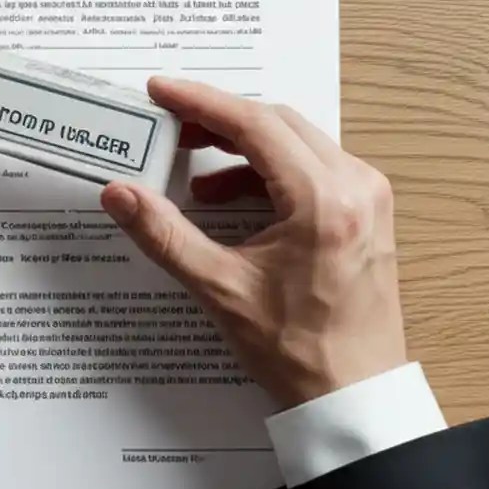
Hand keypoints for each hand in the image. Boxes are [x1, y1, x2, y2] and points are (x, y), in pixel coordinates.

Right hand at [101, 77, 404, 407]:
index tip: (161, 92)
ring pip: (297, 143)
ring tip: (198, 181)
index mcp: (324, 201)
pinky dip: (270, 172)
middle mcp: (356, 187)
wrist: (353, 397)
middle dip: (219, 121)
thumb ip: (164, 234)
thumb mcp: (220, 290)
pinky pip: (314, 168)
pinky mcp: (368, 213)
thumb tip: (120, 194)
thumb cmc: (299, 352)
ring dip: (244, 149)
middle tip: (171, 128)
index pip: (254, 125)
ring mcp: (369, 199)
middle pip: (278, 123)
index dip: (200, 103)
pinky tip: (235, 202)